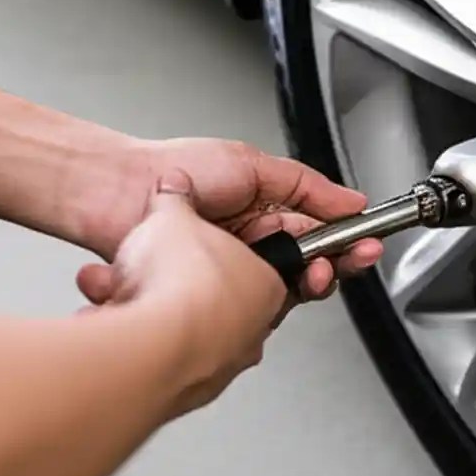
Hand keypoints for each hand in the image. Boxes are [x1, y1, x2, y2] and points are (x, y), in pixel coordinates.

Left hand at [71, 138, 381, 300]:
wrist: (110, 192)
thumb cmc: (165, 169)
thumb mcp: (249, 164)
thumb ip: (305, 186)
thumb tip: (350, 200)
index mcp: (265, 209)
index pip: (318, 233)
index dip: (345, 243)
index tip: (365, 247)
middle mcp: (248, 243)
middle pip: (303, 269)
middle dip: (323, 271)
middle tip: (327, 270)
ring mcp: (227, 271)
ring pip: (275, 296)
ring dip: (290, 289)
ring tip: (296, 278)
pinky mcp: (203, 296)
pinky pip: (235, 312)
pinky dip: (245, 306)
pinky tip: (247, 293)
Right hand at [76, 171, 285, 415]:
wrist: (150, 347)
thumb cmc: (182, 285)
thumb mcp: (175, 215)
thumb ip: (176, 200)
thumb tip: (171, 188)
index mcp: (268, 286)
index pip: (256, 263)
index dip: (218, 247)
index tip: (196, 240)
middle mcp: (250, 331)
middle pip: (209, 297)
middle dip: (170, 277)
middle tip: (147, 262)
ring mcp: (219, 366)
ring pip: (176, 327)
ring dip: (142, 303)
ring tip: (115, 285)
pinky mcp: (182, 392)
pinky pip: (152, 354)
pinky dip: (129, 335)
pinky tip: (108, 315)